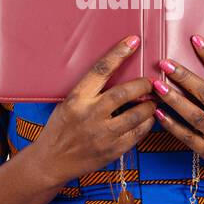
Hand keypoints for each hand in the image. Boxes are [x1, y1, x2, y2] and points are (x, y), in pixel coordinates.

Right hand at [28, 34, 156, 186]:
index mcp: (76, 99)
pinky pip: (138, 133)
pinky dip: (147, 123)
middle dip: (143, 84)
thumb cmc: (60, 129)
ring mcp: (102, 135)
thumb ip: (90, 92)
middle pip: (124, 93)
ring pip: (137, 114)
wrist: (51, 162)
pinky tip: (147, 118)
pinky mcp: (112, 151)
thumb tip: (118, 73)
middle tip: (151, 81)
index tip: (133, 41)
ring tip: (152, 100)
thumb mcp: (68, 104)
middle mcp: (89, 115)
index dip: (118, 54)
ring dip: (150, 105)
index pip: (100, 71)